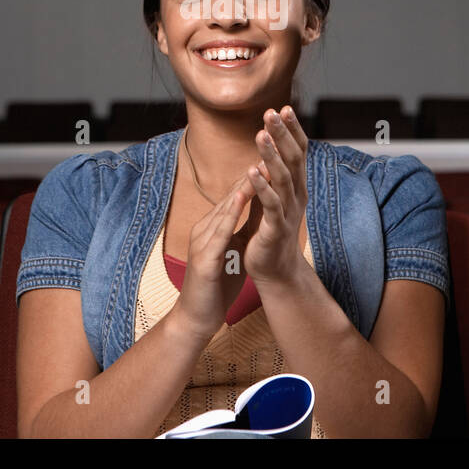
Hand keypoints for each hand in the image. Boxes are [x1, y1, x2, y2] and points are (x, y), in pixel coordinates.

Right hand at [172, 173, 255, 342]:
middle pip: (230, 196)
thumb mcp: (233, 252)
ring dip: (243, 187)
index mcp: (213, 227)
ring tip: (259, 167)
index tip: (272, 159)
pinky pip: (219, 233)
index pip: (235, 197)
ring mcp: (202, 242)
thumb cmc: (216, 285)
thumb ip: (242, 230)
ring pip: (224, 209)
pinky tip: (242, 201)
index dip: (254, 177)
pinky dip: (231, 214)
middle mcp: (205, 228)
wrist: (197, 318)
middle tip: (267, 151)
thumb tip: (259, 212)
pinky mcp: (204, 259)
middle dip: (251, 174)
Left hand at [242, 106, 310, 286]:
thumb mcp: (274, 197)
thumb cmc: (270, 231)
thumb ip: (274, 173)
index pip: (298, 151)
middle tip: (272, 111)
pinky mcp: (275, 228)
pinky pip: (270, 204)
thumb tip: (270, 144)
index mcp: (296, 186)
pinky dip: (261, 186)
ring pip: (282, 177)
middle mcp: (297, 195)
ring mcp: (288, 211)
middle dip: (283, 134)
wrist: (274, 270)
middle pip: (293, 158)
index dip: (293, 130)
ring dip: (272, 154)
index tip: (284, 106)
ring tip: (261, 134)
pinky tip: (251, 170)